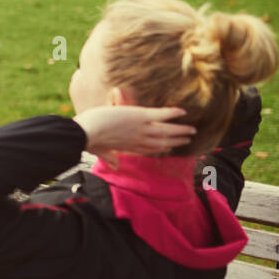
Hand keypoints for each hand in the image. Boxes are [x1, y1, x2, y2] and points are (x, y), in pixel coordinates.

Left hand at [72, 105, 197, 165]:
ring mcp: (142, 128)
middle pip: (164, 141)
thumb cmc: (90, 140)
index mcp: (131, 147)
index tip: (172, 147)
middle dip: (177, 140)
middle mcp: (140, 140)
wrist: (85, 133)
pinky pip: (162, 115)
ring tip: (192, 129)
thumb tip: (114, 167)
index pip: (151, 149)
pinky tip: (183, 111)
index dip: (163, 147)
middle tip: (189, 138)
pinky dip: (173, 113)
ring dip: (180, 129)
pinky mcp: (141, 116)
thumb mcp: (101, 151)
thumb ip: (109, 158)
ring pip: (167, 130)